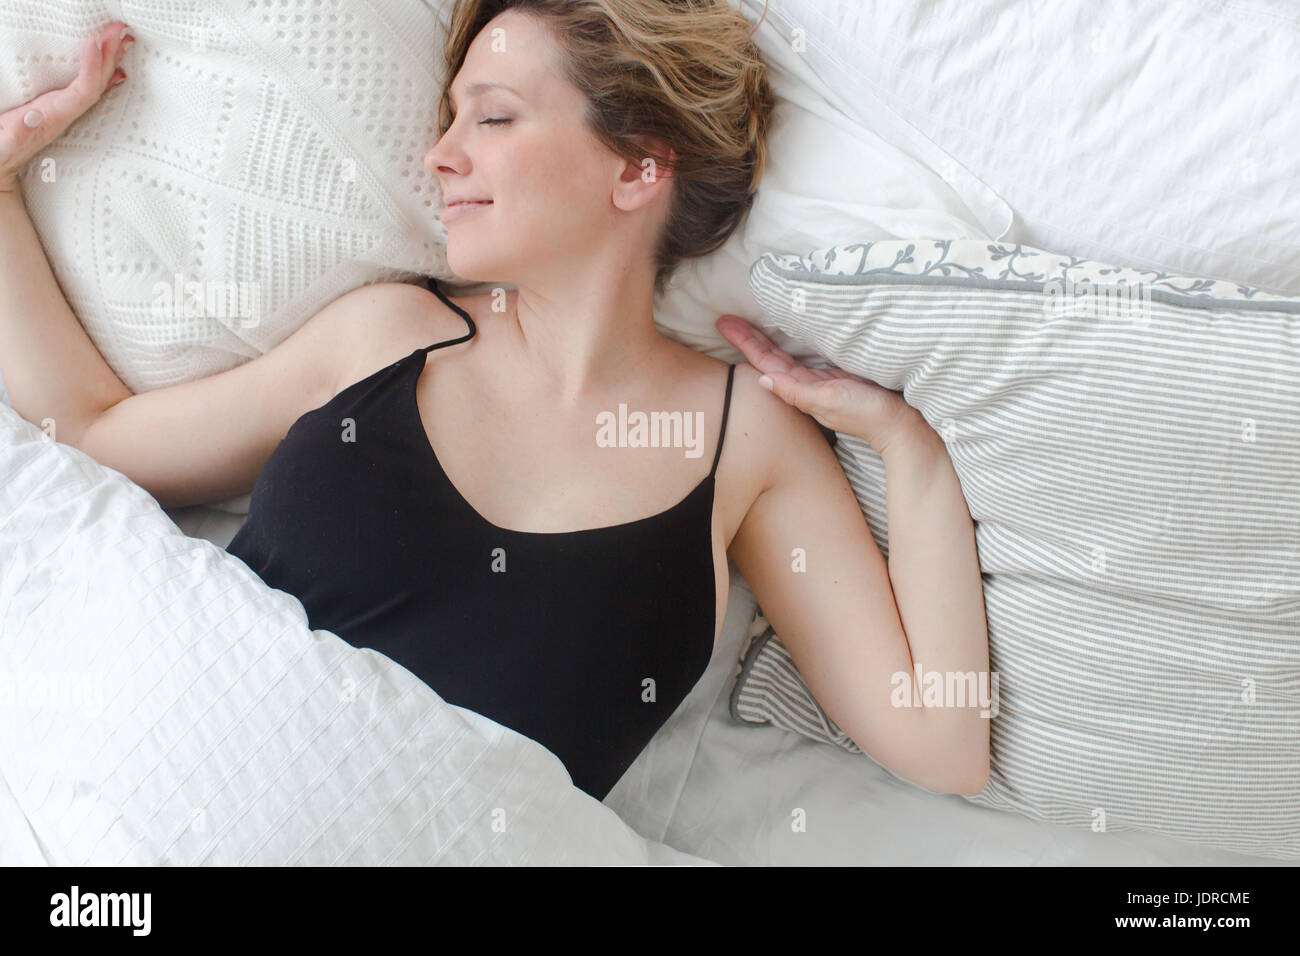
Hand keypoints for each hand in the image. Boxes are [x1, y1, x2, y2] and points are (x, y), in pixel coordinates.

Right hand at [0, 21, 133, 192]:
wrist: (1, 167)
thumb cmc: (1, 153)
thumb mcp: (3, 143)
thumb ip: (17, 131)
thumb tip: (34, 115)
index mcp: (53, 117)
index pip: (82, 90)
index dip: (91, 67)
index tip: (96, 42)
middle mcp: (65, 112)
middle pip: (95, 83)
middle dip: (108, 55)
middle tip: (121, 31)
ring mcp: (64, 110)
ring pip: (95, 83)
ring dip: (109, 59)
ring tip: (123, 40)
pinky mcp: (59, 107)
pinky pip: (86, 87)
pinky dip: (98, 72)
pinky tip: (112, 67)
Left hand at [716, 313, 925, 455]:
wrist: (902, 426)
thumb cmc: (866, 414)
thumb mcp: (828, 402)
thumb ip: (796, 393)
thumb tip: (762, 381)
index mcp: (801, 389)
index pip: (765, 362)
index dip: (745, 342)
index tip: (723, 324)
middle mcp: (807, 383)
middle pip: (771, 356)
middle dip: (748, 337)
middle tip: (723, 319)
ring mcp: (822, 380)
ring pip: (786, 356)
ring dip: (765, 340)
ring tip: (744, 324)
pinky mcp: (839, 375)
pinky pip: (808, 356)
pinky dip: (793, 345)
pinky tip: (786, 337)